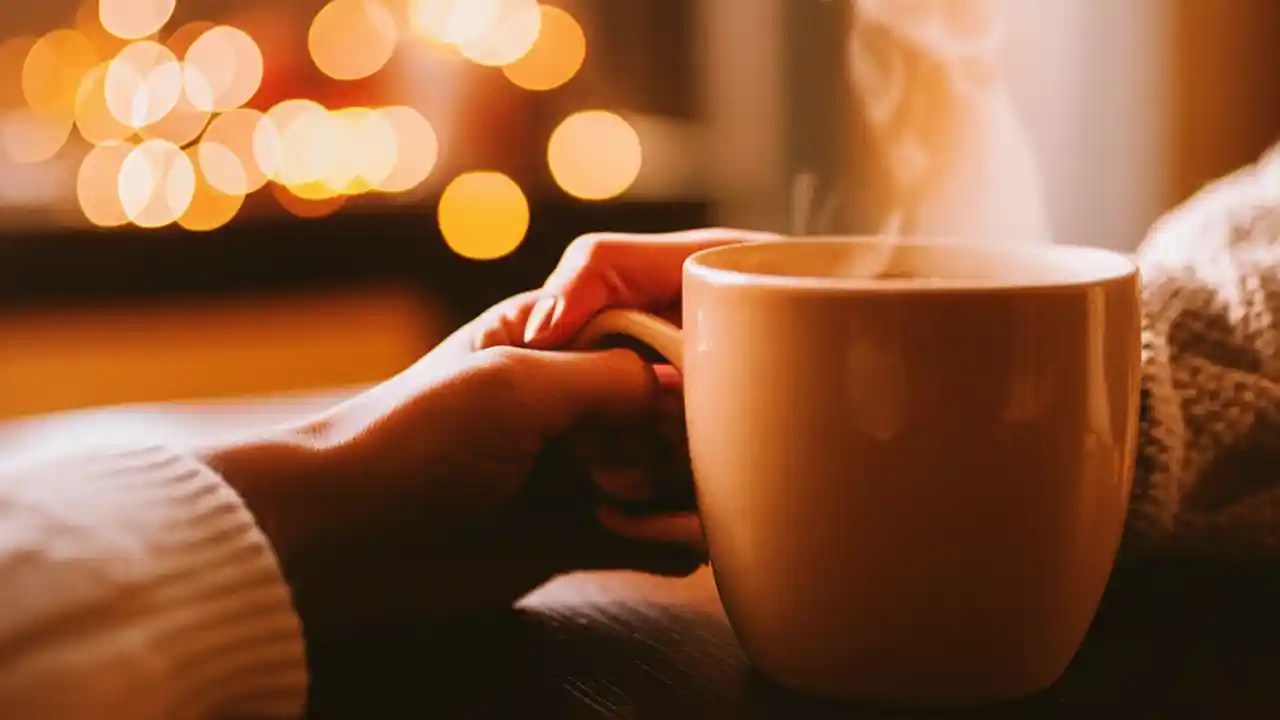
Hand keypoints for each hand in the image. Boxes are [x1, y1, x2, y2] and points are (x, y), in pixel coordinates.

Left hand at [203, 227, 775, 636]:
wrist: (337, 537)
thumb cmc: (409, 438)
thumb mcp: (514, 386)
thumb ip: (609, 378)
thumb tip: (689, 388)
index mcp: (556, 341)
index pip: (653, 335)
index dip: (685, 364)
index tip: (688, 400)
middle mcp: (574, 403)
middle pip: (673, 412)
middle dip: (681, 439)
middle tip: (642, 467)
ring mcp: (577, 471)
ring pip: (670, 477)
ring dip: (682, 495)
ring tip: (647, 513)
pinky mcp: (573, 535)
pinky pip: (649, 536)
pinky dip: (668, 541)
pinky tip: (656, 542)